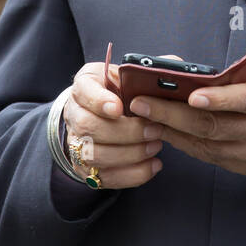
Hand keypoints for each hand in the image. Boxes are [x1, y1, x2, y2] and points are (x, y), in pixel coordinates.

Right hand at [63, 60, 163, 189]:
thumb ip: (146, 71)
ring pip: (96, 155)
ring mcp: (77, 143)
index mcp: (84, 84)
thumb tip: (171, 68)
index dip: (100, 101)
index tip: (119, 107)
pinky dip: (133, 173)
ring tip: (156, 145)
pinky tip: (153, 164)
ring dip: (131, 154)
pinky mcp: (87, 168)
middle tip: (154, 129)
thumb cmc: (121, 90)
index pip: (84, 90)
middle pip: (89, 127)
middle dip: (126, 132)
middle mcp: (74, 113)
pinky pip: (106, 178)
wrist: (104, 113)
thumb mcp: (129, 74)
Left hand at [127, 0, 245, 183]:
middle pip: (217, 126)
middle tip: (143, 103)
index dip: (220, 100)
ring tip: (146, 117)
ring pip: (211, 145)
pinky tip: (170, 135)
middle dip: (175, 115)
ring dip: (175, 133)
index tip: (193, 94)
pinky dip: (190, 148)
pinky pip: (216, 159)